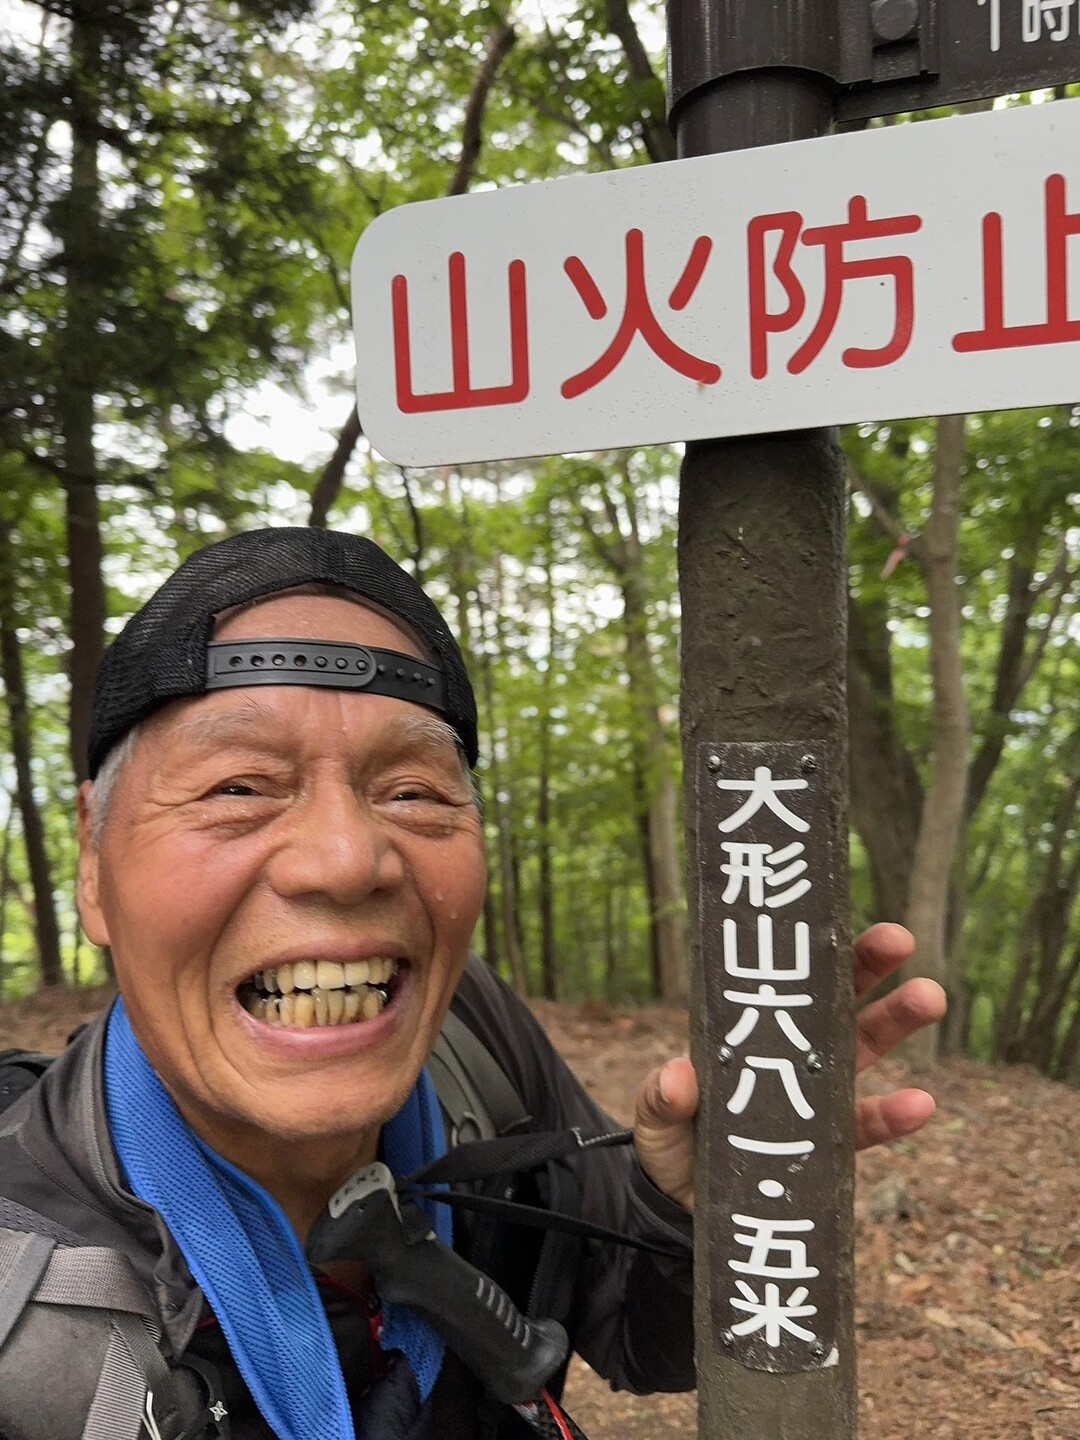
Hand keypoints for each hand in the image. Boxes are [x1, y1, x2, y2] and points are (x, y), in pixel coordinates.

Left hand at [632, 922, 946, 1210]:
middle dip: (869, 967)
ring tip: (929, 997)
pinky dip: (896, 1115)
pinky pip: (868, 1125)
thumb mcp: (654, 1118)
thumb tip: (678, 1075)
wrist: (683, 1209)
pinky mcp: (830, 1147)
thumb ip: (661, 1098)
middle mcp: (790, 1052)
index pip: (783, 981)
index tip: (832, 917)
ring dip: (897, 1022)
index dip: (810, 949)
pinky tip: (921, 1104)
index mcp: (751, 1030)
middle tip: (899, 939)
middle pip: (836, 1002)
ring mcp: (816, 1096)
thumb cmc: (670, 1144)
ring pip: (865, 1049)